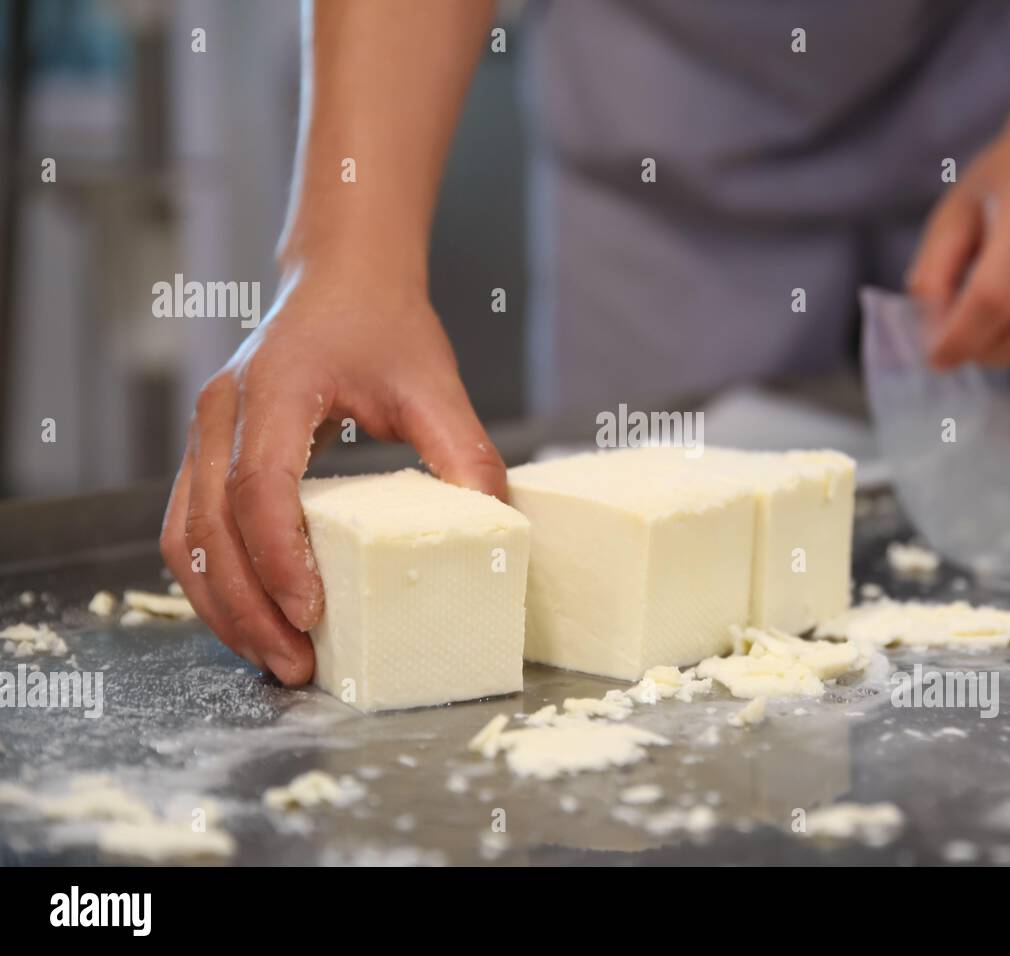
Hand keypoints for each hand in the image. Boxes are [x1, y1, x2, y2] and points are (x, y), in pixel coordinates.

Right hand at [159, 264, 505, 683]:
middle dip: (248, 608)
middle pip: (209, 529)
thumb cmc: (385, 325)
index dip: (280, 558)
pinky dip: (214, 583)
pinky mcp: (206, 453)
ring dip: (223, 608)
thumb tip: (496, 529)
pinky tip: (254, 619)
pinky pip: (189, 530)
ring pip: (186, 539)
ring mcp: (203, 432)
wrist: (342, 281)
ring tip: (274, 657)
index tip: (312, 612)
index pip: (258, 487)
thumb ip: (465, 453)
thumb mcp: (436, 384)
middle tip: (295, 665)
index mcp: (275, 388)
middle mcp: (222, 412)